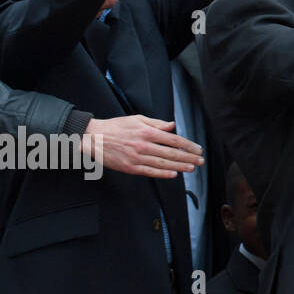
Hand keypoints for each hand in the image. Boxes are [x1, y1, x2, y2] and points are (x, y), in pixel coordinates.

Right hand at [80, 115, 203, 178]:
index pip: (173, 140)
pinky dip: (163, 174)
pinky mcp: (129, 167)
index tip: (198, 149)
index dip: (188, 145)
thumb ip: (156, 123)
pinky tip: (174, 174)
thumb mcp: (137, 119)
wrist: (93, 138)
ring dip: (180, 166)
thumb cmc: (116, 127)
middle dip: (188, 157)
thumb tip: (172, 126)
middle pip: (171, 153)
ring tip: (192, 168)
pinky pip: (150, 171)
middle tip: (200, 161)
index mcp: (147, 132)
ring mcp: (137, 157)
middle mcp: (144, 145)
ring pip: (163, 164)